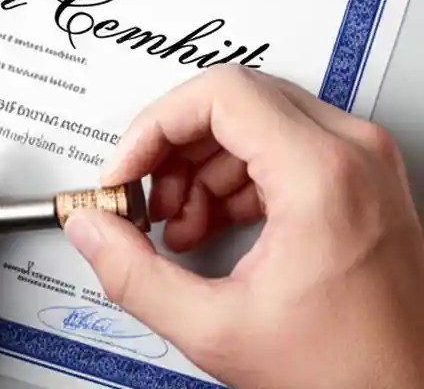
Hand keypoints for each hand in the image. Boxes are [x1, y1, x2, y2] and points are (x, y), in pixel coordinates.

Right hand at [65, 66, 423, 387]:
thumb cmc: (349, 370)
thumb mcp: (216, 328)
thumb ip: (133, 274)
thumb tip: (91, 226)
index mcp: (322, 174)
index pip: (218, 94)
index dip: (153, 126)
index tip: (127, 169)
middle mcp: (352, 152)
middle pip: (233, 99)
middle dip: (172, 147)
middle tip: (145, 198)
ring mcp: (362, 162)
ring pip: (253, 120)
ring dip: (199, 165)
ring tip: (180, 225)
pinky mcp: (360, 179)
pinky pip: (279, 146)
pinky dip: (232, 178)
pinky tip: (212, 226)